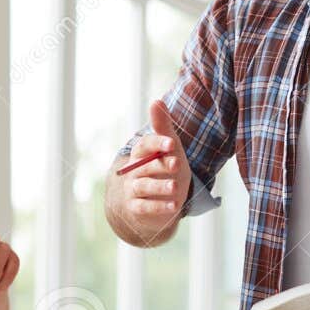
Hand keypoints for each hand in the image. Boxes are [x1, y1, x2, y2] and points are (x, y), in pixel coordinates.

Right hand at [109, 100, 191, 243]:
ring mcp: (133, 190)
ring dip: (159, 187)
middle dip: (161, 165)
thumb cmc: (164, 169)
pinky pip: (145, 207)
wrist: (158, 200)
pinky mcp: (136, 208)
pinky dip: (159, 207)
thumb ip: (163, 127)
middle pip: (145, 166)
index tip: (172, 144)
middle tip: (177, 164)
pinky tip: (174, 207)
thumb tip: (156, 101)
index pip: (145, 145)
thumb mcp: (168, 148)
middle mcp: (133, 171)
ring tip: (175, 187)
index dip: (158, 143)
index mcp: (141, 153)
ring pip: (144, 187)